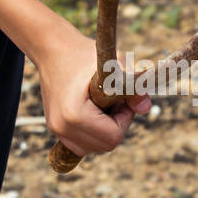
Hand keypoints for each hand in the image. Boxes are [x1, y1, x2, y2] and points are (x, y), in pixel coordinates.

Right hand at [36, 20, 149, 156]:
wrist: (51, 50)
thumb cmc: (84, 54)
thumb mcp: (114, 66)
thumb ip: (133, 88)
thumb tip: (145, 108)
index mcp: (75, 114)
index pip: (113, 136)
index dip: (125, 118)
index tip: (122, 99)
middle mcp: (62, 127)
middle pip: (105, 145)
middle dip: (117, 125)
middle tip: (115, 101)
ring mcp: (57, 130)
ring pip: (94, 147)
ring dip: (105, 130)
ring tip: (102, 104)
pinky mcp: (55, 129)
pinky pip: (83, 144)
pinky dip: (94, 132)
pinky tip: (93, 111)